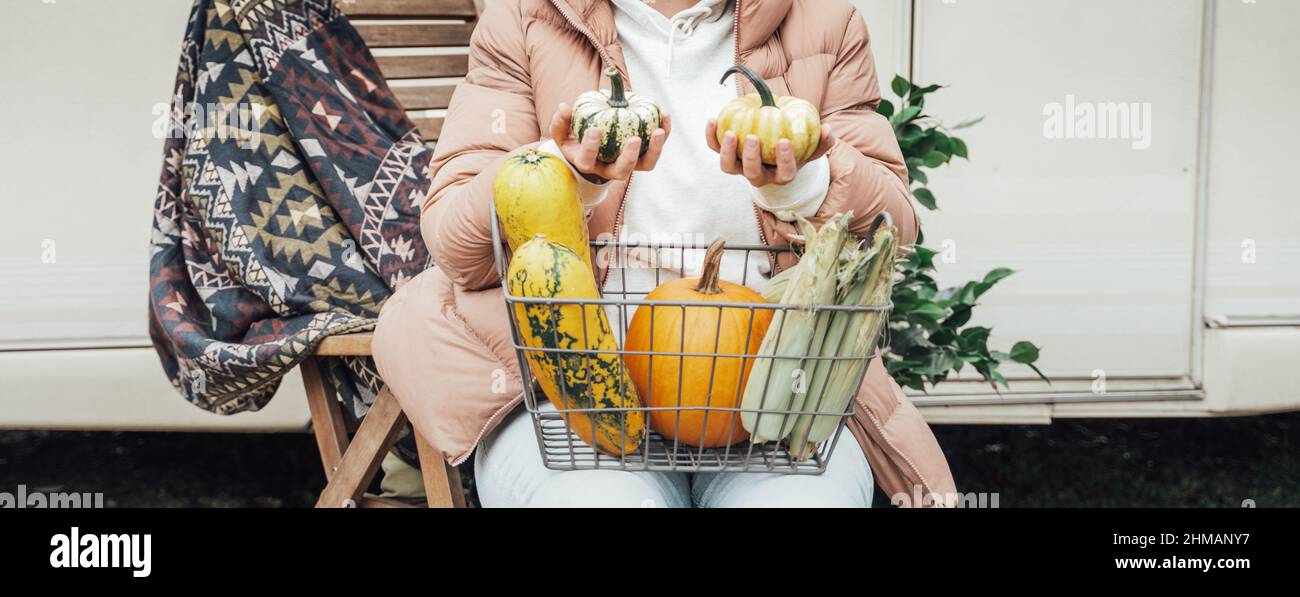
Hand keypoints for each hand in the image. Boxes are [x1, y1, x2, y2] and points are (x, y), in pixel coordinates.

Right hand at [549, 103, 669, 182]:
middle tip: (634, 139)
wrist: (591, 149)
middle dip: (629, 157)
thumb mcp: (562, 132)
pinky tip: (664, 114)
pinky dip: (663, 134)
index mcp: (587, 163)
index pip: (588, 160)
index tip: (594, 130)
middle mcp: (609, 169)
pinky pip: (655, 148)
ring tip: (658, 130)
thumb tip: (563, 107)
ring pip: (644, 165)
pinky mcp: (642, 157)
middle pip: (622, 171)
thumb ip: (560, 121)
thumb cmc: (574, 139)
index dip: (591, 148)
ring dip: (655, 150)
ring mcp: (628, 165)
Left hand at [707, 119, 832, 186]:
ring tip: (729, 132)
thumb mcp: (812, 146)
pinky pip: (715, 149)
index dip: (784, 161)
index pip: (784, 174)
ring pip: (730, 167)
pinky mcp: (727, 157)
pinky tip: (712, 119)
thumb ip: (822, 140)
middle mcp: (759, 175)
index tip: (784, 142)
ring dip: (727, 152)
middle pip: (753, 174)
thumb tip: (828, 128)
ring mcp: (741, 168)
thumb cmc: (798, 148)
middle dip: (751, 158)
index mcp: (781, 174)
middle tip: (752, 137)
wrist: (776, 150)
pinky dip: (711, 137)